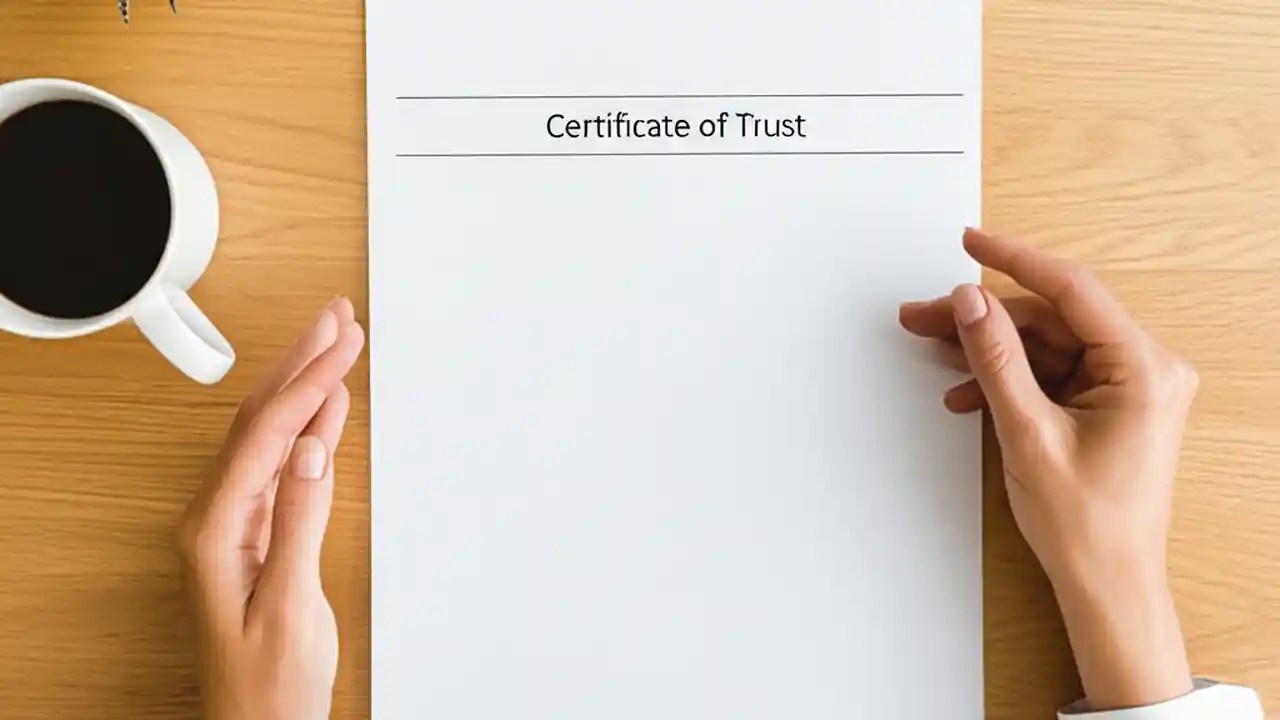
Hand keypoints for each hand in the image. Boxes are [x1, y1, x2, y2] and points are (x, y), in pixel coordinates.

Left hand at [176, 298, 364, 719]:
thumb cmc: (267, 684)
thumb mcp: (288, 604)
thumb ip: (297, 521)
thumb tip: (309, 448)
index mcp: (215, 529)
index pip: (265, 434)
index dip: (308, 383)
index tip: (343, 345)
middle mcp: (216, 517)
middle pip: (259, 418)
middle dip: (300, 361)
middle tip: (337, 317)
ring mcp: (234, 524)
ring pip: (268, 432)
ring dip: (302, 383)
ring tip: (334, 341)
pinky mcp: (255, 534)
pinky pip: (279, 462)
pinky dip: (307, 427)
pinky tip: (327, 406)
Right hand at [900, 229, 1196, 710]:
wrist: (1107, 584)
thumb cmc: (1087, 525)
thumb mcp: (1028, 434)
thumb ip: (997, 361)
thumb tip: (970, 302)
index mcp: (1144, 369)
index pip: (1072, 290)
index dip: (1014, 259)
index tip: (970, 241)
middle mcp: (1144, 368)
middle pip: (1050, 319)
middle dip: (984, 317)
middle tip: (924, 313)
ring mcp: (1127, 387)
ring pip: (1044, 344)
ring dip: (989, 348)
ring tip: (931, 345)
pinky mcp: (1107, 404)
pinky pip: (1050, 372)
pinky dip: (1008, 379)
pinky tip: (966, 393)